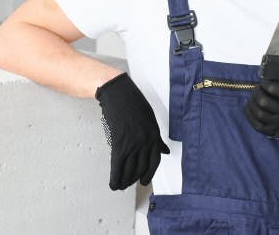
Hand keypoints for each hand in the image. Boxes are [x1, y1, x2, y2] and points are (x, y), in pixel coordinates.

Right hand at [95, 72, 169, 189]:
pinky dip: (115, 177)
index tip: (144, 181)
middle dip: (134, 179)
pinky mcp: (120, 142)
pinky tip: (113, 184)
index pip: (155, 161)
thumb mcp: (150, 119)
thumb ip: (156, 137)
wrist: (118, 92)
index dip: (149, 174)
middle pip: (141, 167)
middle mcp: (146, 141)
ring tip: (120, 186)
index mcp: (155, 135)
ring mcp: (133, 142)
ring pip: (129, 169)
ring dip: (124, 181)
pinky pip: (118, 165)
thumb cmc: (133, 102)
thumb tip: (165, 151)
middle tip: (128, 184)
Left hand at [243, 79, 278, 138]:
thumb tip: (268, 75)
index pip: (273, 88)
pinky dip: (251, 118)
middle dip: (256, 93)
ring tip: (252, 99)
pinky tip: (249, 110)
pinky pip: (260, 127)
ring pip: (260, 115)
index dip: (264, 83)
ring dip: (251, 105)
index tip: (263, 82)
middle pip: (264, 102)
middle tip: (256, 89)